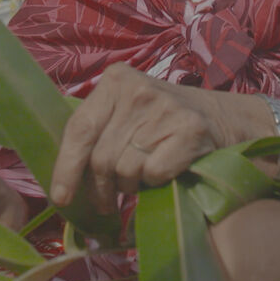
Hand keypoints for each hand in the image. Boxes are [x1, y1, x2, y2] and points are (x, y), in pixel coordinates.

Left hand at [50, 63, 231, 213]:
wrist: (219, 117)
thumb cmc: (158, 121)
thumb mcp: (124, 111)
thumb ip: (95, 132)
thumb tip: (61, 182)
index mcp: (115, 80)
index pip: (80, 128)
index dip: (66, 167)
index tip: (60, 197)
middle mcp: (138, 90)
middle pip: (101, 158)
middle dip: (101, 188)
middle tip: (107, 199)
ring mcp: (166, 109)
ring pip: (126, 170)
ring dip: (130, 186)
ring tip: (141, 176)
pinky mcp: (190, 130)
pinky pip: (154, 173)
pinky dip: (155, 182)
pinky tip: (164, 171)